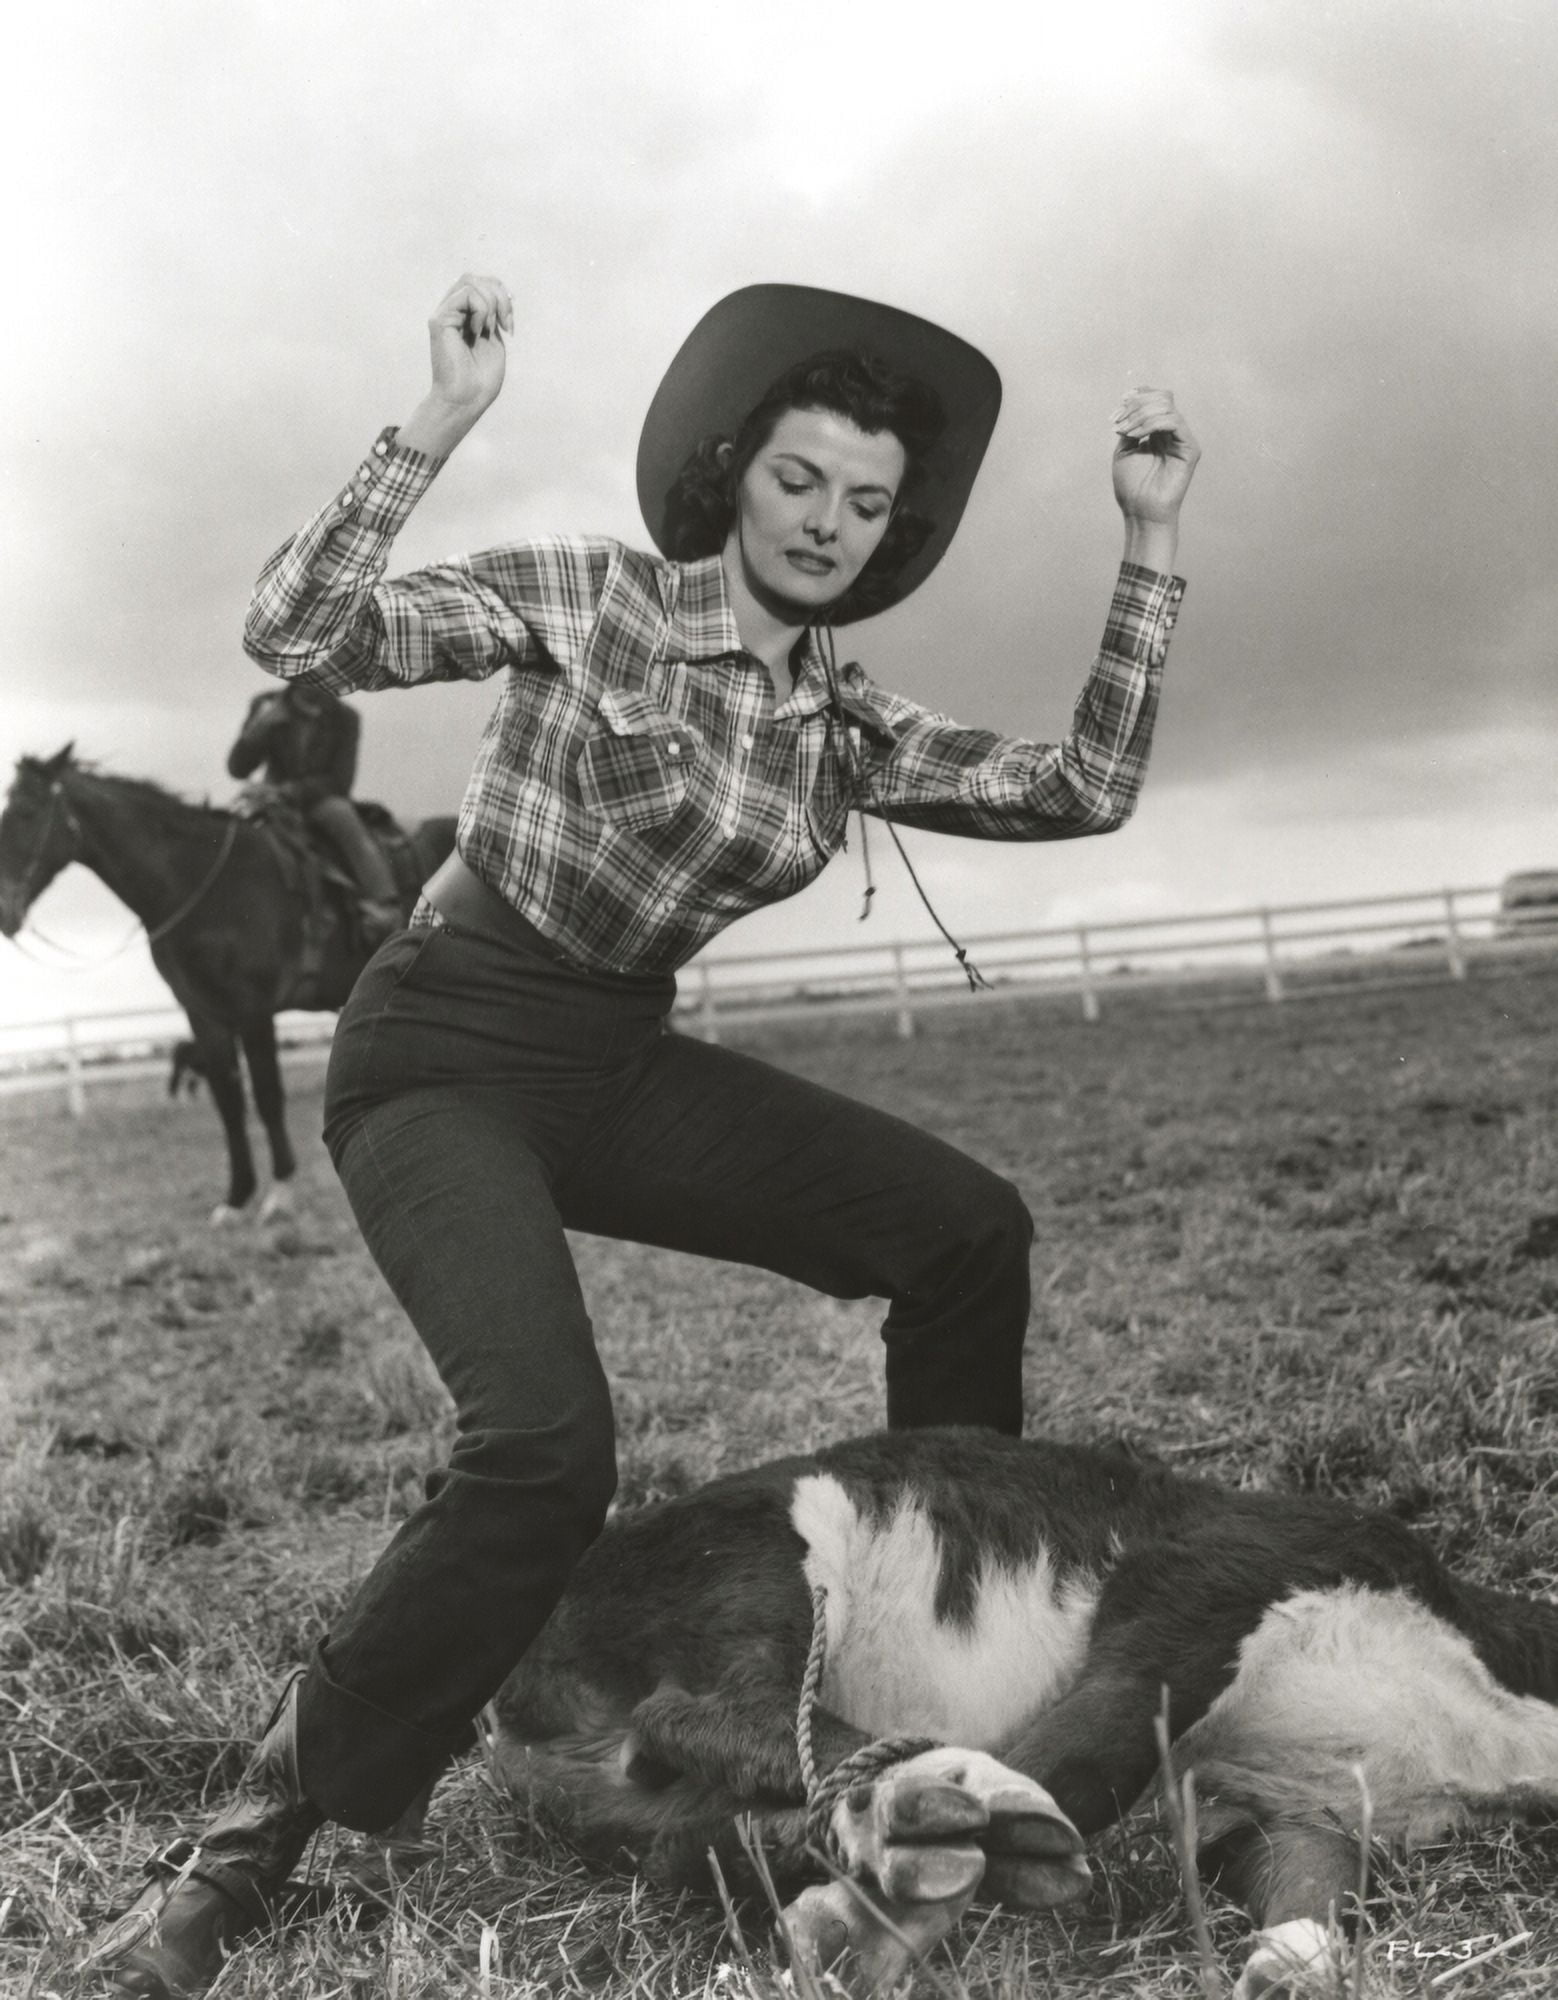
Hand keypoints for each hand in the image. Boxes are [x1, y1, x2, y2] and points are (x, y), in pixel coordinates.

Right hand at [399, 273, 514, 455]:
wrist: (467, 400)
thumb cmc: (481, 379)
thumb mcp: (494, 339)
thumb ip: (493, 314)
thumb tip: (501, 292)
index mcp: (465, 316)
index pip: (482, 283)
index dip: (502, 294)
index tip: (510, 325)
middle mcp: (451, 311)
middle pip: (475, 277)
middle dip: (499, 296)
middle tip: (505, 326)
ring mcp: (444, 314)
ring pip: (470, 280)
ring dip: (491, 303)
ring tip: (490, 330)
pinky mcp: (439, 320)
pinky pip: (466, 294)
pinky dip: (481, 310)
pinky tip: (479, 332)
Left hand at [1110, 388, 1199, 526]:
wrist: (1140, 511)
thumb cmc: (1131, 486)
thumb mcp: (1124, 449)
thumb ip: (1130, 424)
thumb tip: (1131, 402)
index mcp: (1158, 430)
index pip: (1156, 397)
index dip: (1138, 395)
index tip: (1117, 408)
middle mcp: (1173, 432)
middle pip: (1162, 397)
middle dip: (1135, 405)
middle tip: (1117, 423)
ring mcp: (1182, 439)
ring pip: (1166, 406)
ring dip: (1140, 415)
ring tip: (1124, 431)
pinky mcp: (1190, 449)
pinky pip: (1173, 422)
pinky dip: (1150, 423)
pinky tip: (1135, 435)